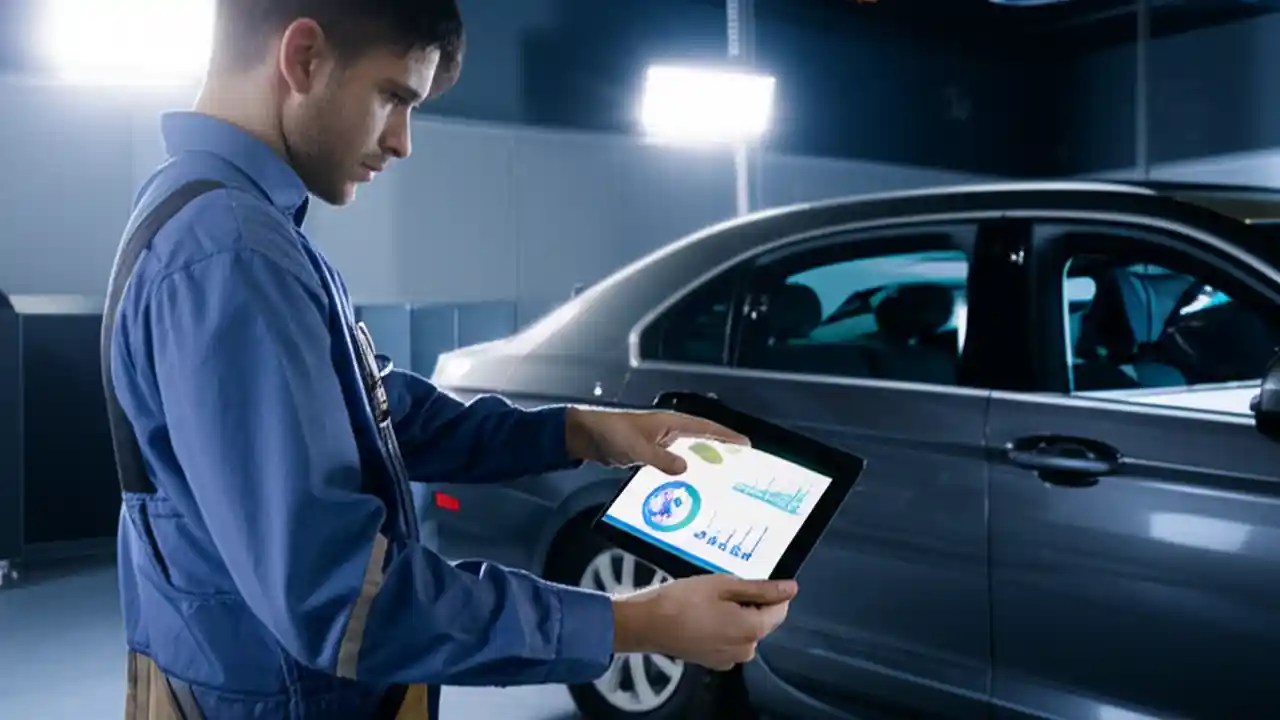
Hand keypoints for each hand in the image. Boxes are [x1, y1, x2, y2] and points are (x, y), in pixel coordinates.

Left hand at [565, 407, 748, 474]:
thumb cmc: (612, 435)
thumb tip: (686, 469)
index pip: (704, 428)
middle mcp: (669, 431)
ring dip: (703, 463)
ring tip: (723, 480)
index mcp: (670, 423)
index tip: (746, 444)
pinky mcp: (650, 454)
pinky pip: (674, 463)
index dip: (726, 436)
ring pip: (689, 452)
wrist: (586, 437)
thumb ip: (660, 459)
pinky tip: (691, 487)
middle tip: (741, 467)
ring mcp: (660, 442)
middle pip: (701, 440)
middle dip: (721, 451)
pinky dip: (685, 472)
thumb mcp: (636, 448)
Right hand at [611, 574, 796, 669]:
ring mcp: (730, 659)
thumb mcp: (724, 585)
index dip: (770, 592)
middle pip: (763, 621)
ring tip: (711, 601)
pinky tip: (704, 617)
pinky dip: (724, 628)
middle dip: (750, 604)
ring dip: (737, 615)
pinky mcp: (715, 662)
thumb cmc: (686, 599)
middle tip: (722, 589)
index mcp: (753, 629)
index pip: (780, 610)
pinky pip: (731, 641)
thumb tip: (792, 588)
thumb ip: (761, 589)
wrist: (648, 624)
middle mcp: (747, 650)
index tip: (744, 581)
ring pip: (746, 631)